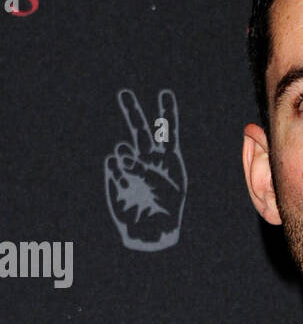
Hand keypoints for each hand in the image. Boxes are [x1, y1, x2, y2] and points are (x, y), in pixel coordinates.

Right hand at [104, 88, 187, 249]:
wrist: (151, 230)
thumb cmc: (165, 211)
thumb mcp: (164, 189)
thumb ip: (145, 169)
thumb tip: (122, 156)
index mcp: (168, 160)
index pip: (167, 132)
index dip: (166, 112)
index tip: (165, 93)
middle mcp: (150, 159)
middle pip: (140, 130)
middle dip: (132, 111)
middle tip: (124, 93)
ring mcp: (132, 167)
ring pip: (124, 148)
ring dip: (126, 155)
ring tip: (129, 165)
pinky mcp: (117, 177)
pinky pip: (113, 164)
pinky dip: (117, 170)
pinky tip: (123, 180)